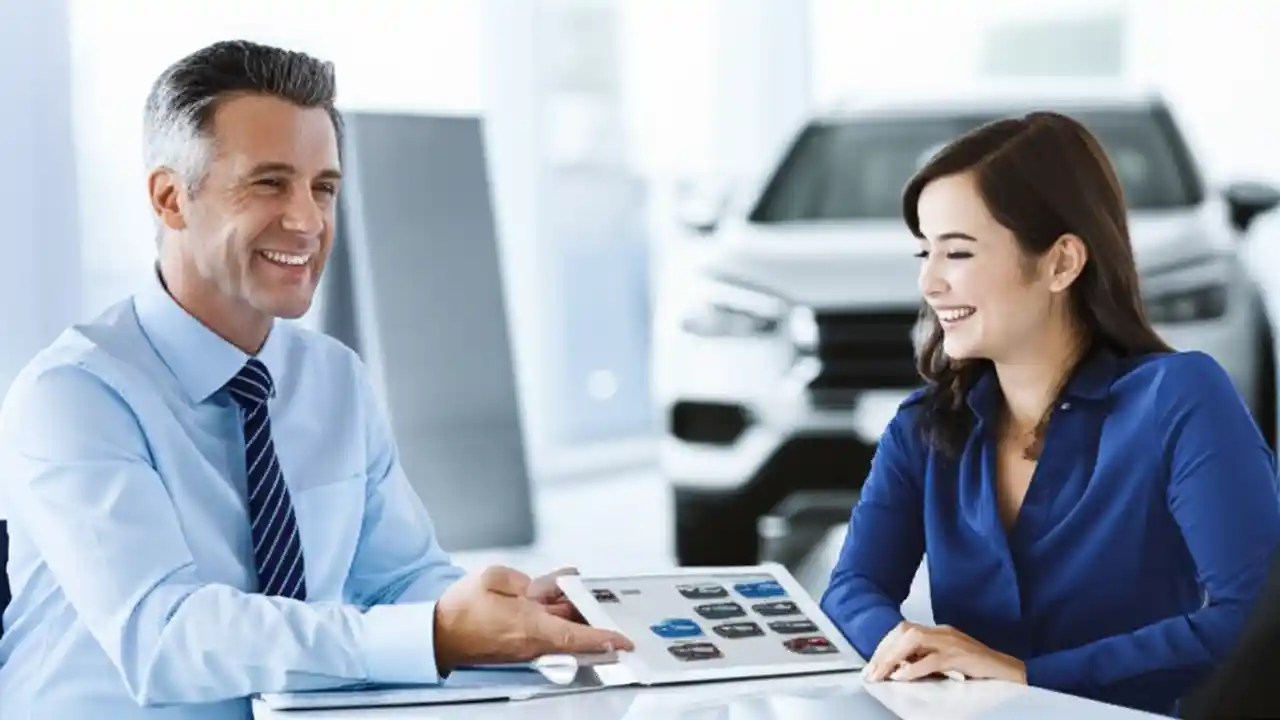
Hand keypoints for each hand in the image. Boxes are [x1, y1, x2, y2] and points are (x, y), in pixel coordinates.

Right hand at [433, 566, 633, 673]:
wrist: (438, 635)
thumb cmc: (461, 610)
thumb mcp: (494, 578)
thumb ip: (526, 581)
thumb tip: (543, 588)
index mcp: (529, 625)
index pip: (576, 636)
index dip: (603, 638)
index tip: (623, 640)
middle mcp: (532, 641)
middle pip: (573, 631)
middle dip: (588, 614)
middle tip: (597, 597)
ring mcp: (526, 646)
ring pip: (560, 630)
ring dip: (570, 614)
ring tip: (569, 590)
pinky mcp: (519, 647)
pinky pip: (545, 631)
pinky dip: (554, 616)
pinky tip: (551, 597)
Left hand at [863, 621, 1025, 683]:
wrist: (1013, 674)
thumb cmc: (982, 672)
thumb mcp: (948, 665)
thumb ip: (927, 663)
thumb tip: (900, 671)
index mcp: (940, 633)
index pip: (904, 631)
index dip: (886, 646)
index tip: (873, 664)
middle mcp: (944, 633)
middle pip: (904, 631)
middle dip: (884, 651)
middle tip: (871, 672)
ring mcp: (953, 642)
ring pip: (913, 639)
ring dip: (893, 657)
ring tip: (881, 674)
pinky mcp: (962, 656)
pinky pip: (933, 659)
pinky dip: (914, 668)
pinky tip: (902, 676)